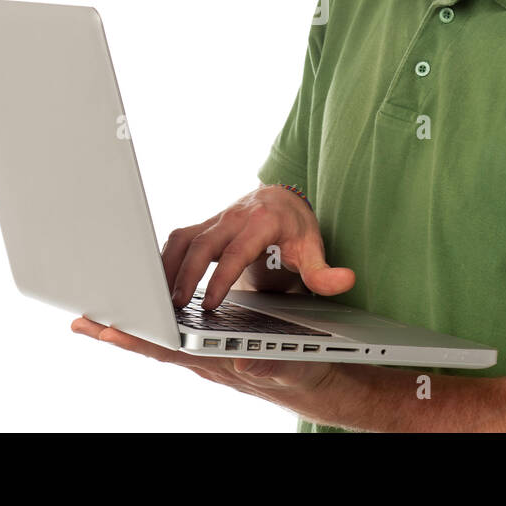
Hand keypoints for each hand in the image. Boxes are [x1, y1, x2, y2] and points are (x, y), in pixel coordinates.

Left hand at [69, 314, 336, 401]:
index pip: (171, 350)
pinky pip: (171, 336)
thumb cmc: (306, 370)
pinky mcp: (210, 346)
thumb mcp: (296, 365)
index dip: (140, 338)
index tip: (109, 328)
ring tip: (92, 317)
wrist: (316, 379)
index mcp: (220, 361)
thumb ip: (271, 363)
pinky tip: (134, 316)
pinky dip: (148, 326)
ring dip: (127, 328)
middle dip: (117, 332)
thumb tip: (246, 358)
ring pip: (159, 341)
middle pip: (154, 345)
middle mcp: (205, 359)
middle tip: (81, 321)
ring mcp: (204, 354)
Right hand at [161, 184, 354, 309]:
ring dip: (168, 266)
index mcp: (261, 222)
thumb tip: (346, 281)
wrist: (283, 198)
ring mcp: (216, 220)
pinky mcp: (204, 226)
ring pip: (183, 238)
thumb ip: (324, 270)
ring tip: (159, 298)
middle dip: (186, 274)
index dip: (222, 278)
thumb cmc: (296, 226)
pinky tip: (158, 283)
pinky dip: (165, 259)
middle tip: (176, 307)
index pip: (236, 252)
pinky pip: (179, 239)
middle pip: (202, 243)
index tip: (210, 304)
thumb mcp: (313, 247)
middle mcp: (234, 217)